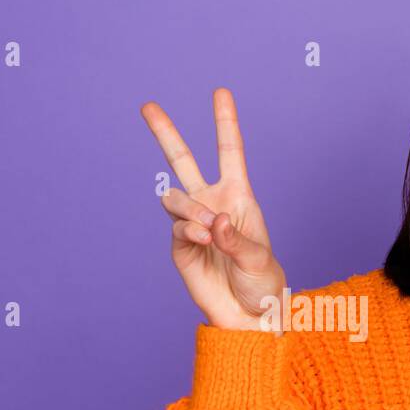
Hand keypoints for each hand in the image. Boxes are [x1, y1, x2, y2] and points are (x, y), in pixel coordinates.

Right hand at [140, 88, 285, 330]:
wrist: (248, 317)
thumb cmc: (263, 284)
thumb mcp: (260, 258)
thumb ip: (236, 238)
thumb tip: (212, 220)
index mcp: (239, 197)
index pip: (230, 152)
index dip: (225, 122)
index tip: (220, 92)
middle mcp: (213, 204)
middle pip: (184, 161)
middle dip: (165, 133)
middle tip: (147, 105)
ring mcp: (193, 224)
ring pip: (176, 197)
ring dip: (189, 209)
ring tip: (206, 229)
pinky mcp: (180, 246)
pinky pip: (176, 226)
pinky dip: (188, 230)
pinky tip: (201, 240)